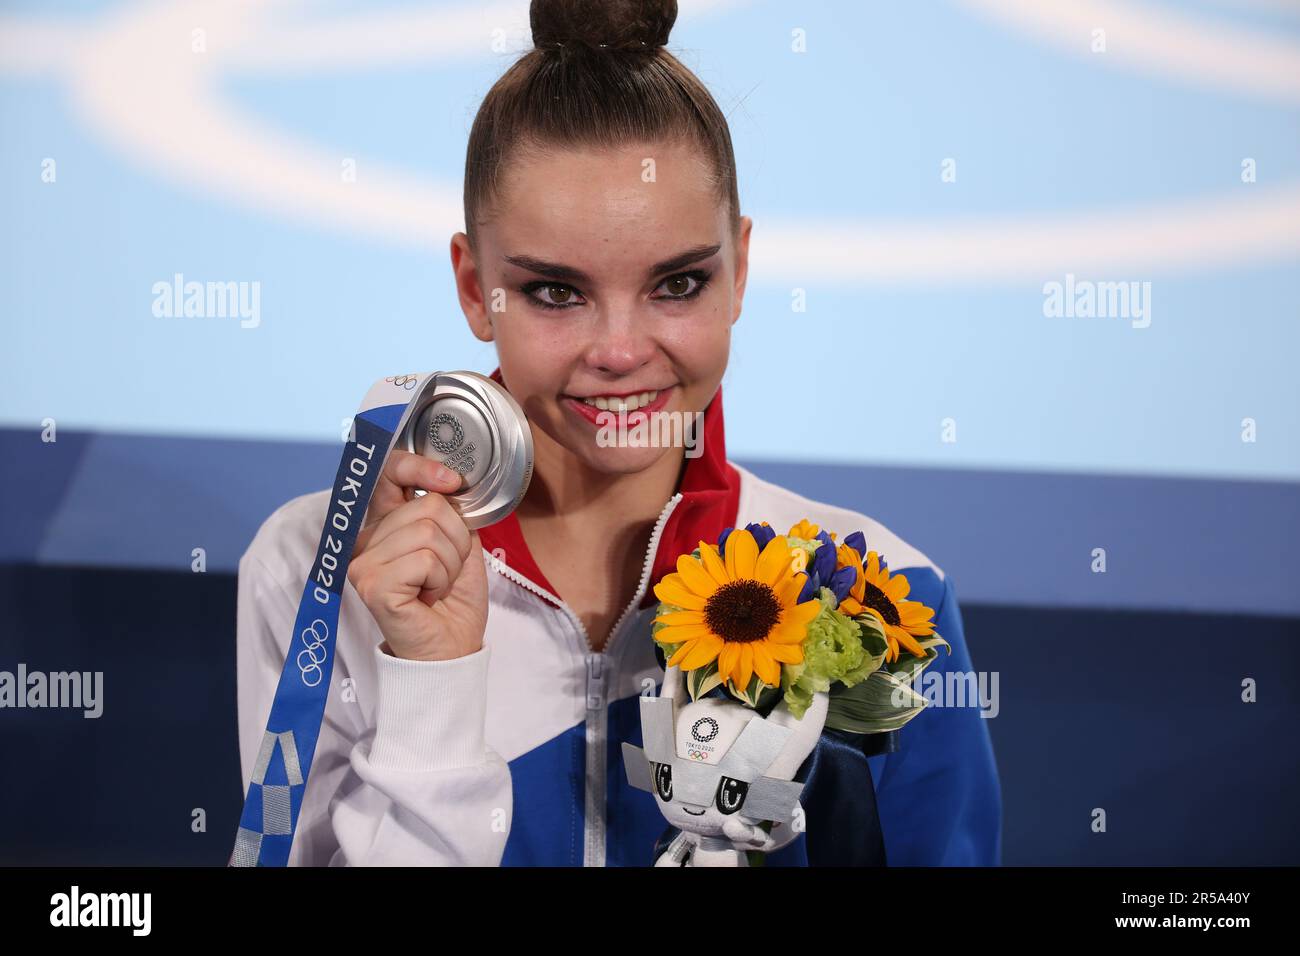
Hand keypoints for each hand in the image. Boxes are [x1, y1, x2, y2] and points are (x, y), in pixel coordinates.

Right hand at [347, 450, 488, 661]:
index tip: (451, 481)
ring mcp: (363, 563)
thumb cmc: (454, 600)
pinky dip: (440, 578)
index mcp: (385, 525)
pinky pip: (424, 559)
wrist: (453, 648)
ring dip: (450, 562)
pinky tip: (427, 597)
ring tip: (437, 585)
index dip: (419, 466)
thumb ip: (449, 511)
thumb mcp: (460, 544)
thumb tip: (449, 482)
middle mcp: (366, 541)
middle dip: (455, 539)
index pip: (390, 473)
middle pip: (427, 506)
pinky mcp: (372, 584)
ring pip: (428, 531)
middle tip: (446, 571)